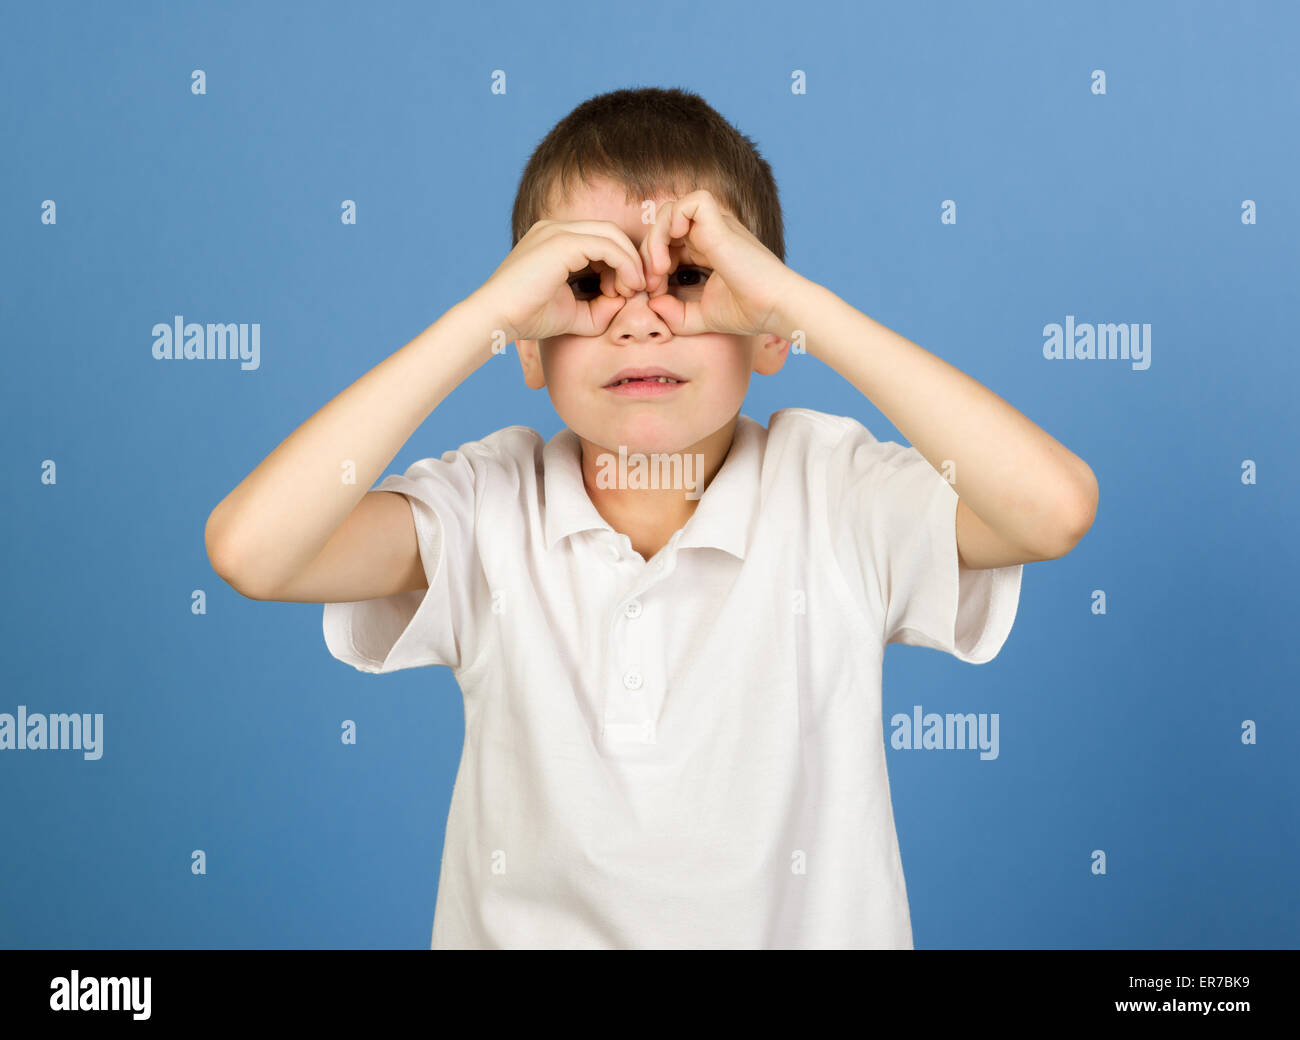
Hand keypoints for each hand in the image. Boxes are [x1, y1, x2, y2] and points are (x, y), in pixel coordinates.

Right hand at [478, 219, 645, 342]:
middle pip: (610, 232)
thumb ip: (601, 307)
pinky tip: (625, 289)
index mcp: (554, 240)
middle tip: (636, 289)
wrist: (497, 319)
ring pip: (612, 235)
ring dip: (630, 262)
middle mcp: (555, 228)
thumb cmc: (529, 318)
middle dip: (630, 259)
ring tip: (631, 291)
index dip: (620, 263)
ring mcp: (557, 231)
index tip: (623, 293)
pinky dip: (624, 265)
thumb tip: (625, 300)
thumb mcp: (575, 313)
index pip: (601, 239)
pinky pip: (607, 246)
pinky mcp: (562, 242)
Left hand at [639, 189, 792, 337]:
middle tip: (650, 284)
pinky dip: (674, 219)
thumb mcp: (701, 317)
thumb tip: (651, 303)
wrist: (774, 309)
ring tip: (658, 269)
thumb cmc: (747, 312)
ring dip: (656, 239)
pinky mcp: (722, 224)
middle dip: (647, 254)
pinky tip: (672, 247)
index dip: (651, 265)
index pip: (666, 243)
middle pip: (663, 226)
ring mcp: (716, 226)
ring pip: (671, 211)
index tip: (653, 293)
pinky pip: (691, 202)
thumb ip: (674, 314)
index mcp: (706, 249)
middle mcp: (710, 233)